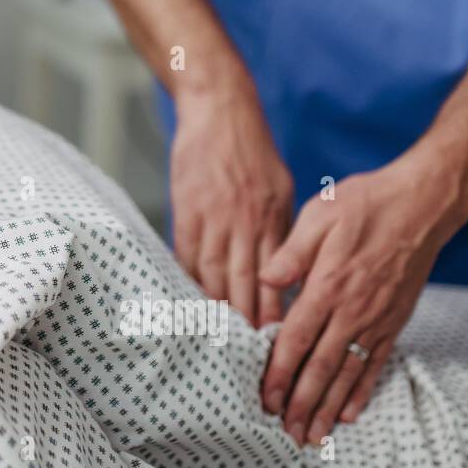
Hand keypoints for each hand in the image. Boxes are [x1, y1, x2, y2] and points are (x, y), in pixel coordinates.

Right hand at [170, 80, 293, 327]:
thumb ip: (281, 230)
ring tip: (214, 338)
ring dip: (214, 307)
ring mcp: (213, 217)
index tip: (272, 342)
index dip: (271, 311)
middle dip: (243, 321)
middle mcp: (244, 223)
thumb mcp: (281, 188)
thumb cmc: (253, 151)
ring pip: (213, 272)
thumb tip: (281, 271)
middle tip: (243, 355)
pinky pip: (186, 252)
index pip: (273, 277)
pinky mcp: (186, 209)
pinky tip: (187, 300)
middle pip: (243, 282)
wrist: (219, 112)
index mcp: (271, 219)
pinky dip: (187, 278)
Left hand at [258, 151, 467, 444]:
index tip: (266, 398)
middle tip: (285, 430)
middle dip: (301, 402)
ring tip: (313, 433)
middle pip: (322, 366)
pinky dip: (362, 390)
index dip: (280, 372)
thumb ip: (291, 252)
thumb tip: (267, 279)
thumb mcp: (319, 215)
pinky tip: (348, 411)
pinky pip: (376, 363)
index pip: (297, 338)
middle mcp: (353, 310)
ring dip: (329, 405)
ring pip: (349, 372)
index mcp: (328, 286)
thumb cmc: (364, 204)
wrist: (420, 204)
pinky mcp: (394, 320)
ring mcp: (376, 319)